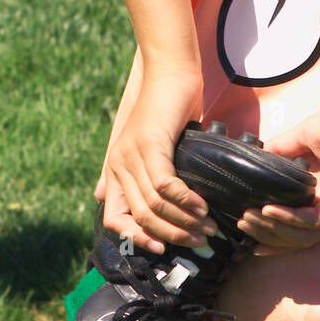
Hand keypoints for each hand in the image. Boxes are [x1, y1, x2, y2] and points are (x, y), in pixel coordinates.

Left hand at [99, 67, 217, 254]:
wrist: (170, 72)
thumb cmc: (166, 112)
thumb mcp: (151, 149)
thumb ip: (139, 177)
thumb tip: (111, 200)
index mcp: (115, 171)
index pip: (113, 220)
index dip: (137, 239)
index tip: (162, 248)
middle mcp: (118, 165)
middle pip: (142, 217)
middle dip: (173, 235)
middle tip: (200, 241)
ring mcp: (132, 155)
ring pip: (155, 206)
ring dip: (185, 222)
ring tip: (207, 228)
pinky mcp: (151, 144)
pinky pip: (167, 186)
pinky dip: (187, 202)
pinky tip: (203, 207)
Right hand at [236, 85, 319, 254]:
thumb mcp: (306, 135)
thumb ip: (283, 149)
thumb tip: (258, 156)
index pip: (296, 220)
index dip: (270, 226)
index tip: (245, 224)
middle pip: (296, 235)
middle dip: (266, 233)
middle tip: (242, 225)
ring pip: (304, 235)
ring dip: (273, 229)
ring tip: (250, 219)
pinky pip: (316, 222)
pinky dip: (290, 219)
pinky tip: (270, 210)